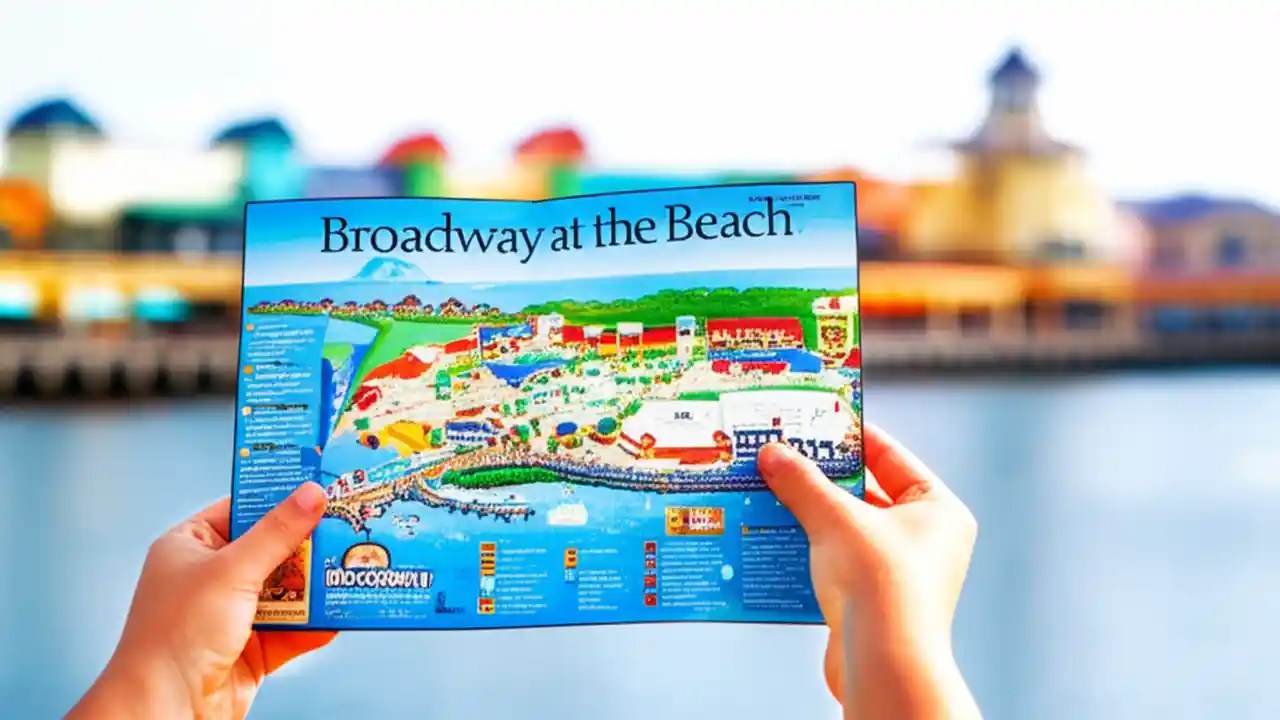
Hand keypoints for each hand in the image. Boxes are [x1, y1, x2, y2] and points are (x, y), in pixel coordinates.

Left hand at [68, 483, 334, 719]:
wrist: (166, 710)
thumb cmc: (176, 635)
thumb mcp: (232, 572)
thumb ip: (277, 533)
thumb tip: (311, 494)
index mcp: (191, 546)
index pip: (241, 509)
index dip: (279, 497)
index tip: (320, 486)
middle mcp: (210, 576)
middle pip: (271, 549)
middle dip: (307, 545)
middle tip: (346, 528)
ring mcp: (231, 613)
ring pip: (286, 589)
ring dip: (315, 587)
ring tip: (349, 571)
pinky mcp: (251, 648)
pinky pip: (292, 629)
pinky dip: (314, 625)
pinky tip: (337, 617)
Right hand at [758, 425, 979, 719]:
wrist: (883, 665)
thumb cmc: (881, 586)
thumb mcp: (835, 519)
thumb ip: (803, 483)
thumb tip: (775, 455)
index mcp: (938, 510)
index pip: (891, 457)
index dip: (850, 438)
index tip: (814, 424)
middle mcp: (927, 541)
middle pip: (865, 494)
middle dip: (820, 481)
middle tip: (782, 460)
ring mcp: (902, 574)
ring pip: (847, 531)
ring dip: (809, 517)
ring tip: (770, 496)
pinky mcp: (876, 603)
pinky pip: (837, 564)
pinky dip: (809, 552)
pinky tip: (775, 541)